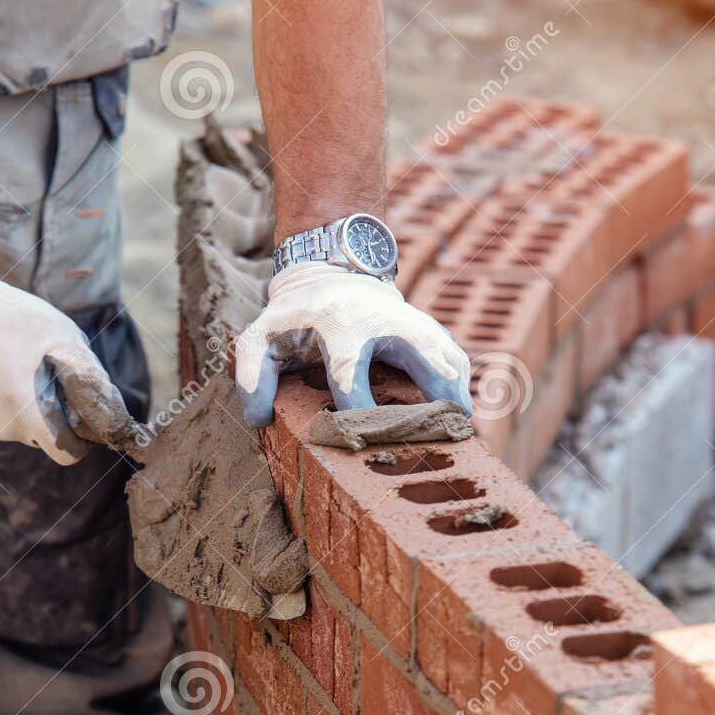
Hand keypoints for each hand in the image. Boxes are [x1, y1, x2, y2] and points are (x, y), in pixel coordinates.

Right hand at [0, 244, 131, 463]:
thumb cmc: (11, 316)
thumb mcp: (62, 337)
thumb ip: (90, 376)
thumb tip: (107, 405)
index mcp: (30, 414)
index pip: (67, 454)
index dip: (80, 439)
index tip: (79, 415)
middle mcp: (5, 429)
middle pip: (45, 440)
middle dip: (53, 418)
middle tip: (48, 379)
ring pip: (23, 429)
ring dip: (29, 408)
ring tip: (19, 368)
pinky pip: (2, 419)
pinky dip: (8, 403)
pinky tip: (0, 370)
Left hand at [234, 263, 471, 425]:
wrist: (329, 274)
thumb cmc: (294, 318)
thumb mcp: (261, 339)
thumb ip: (253, 377)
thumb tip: (259, 420)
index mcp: (339, 329)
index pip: (351, 374)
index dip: (359, 411)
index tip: (364, 440)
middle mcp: (382, 323)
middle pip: (421, 357)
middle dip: (435, 396)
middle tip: (446, 433)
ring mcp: (411, 321)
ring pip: (446, 355)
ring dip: (457, 392)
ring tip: (460, 430)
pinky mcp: (427, 326)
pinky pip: (455, 354)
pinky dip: (461, 382)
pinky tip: (460, 412)